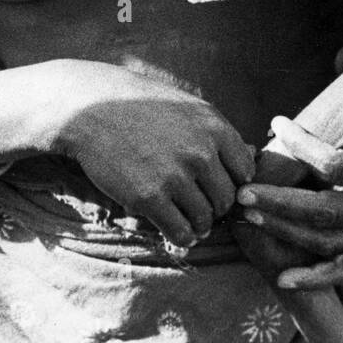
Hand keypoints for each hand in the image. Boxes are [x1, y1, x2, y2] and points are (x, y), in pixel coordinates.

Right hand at [0, 59, 255, 247]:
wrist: (91, 107)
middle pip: (227, 199)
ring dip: (198, 224)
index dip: (232, 183)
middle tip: (198, 206)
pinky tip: (171, 227)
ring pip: (206, 220)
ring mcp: (175, 176)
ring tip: (184, 217)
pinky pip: (181, 232)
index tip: (214, 185)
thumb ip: (218, 134)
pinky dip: (181, 236)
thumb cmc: (140, 106)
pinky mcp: (149, 198)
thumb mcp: (188, 107)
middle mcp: (200, 151)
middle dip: (215, 207)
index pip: (246, 172)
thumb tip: (252, 158)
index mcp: (214, 127)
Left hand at [237, 118, 342, 288]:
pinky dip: (312, 278)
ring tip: (248, 216)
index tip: (276, 124)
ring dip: (284, 230)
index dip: (304, 146)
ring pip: (326, 241)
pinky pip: (339, 270)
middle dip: (280, 202)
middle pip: (326, 211)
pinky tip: (282, 279)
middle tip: (244, 192)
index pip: (339, 167)